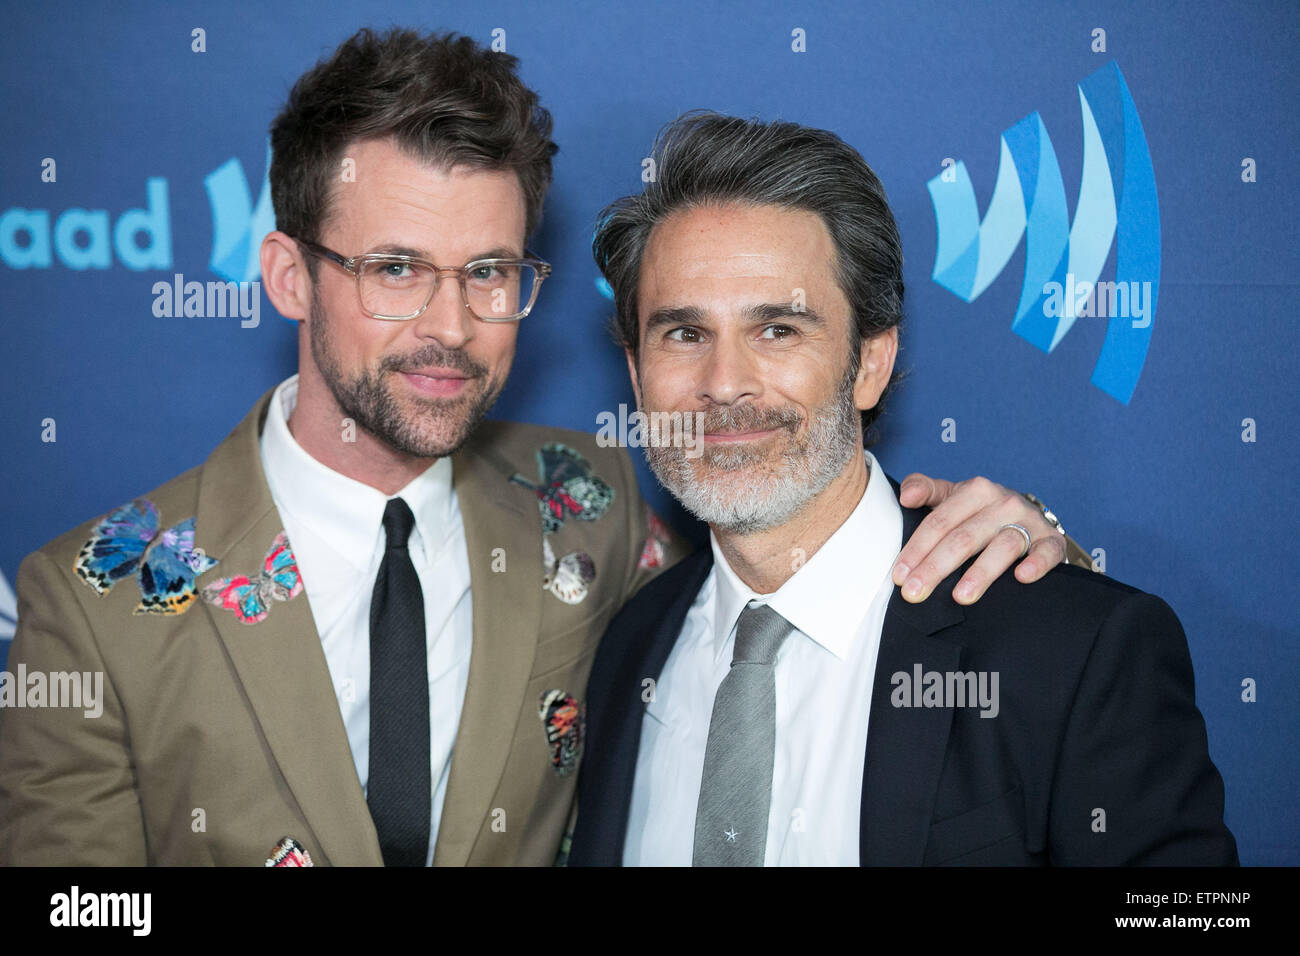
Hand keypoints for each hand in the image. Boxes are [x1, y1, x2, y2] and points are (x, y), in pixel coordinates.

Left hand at [892, 474, 1067, 604]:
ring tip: (960, 597)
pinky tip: (1022, 578)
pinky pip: (1047, 551)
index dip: (916, 550)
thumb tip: (906, 496)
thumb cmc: (981, 510)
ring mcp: (1029, 521)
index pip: (939, 522)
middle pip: (964, 538)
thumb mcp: (953, 495)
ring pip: (1002, 546)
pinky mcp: (1051, 540)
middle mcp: (1003, 502)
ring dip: (980, 573)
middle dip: (936, 568)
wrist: (1028, 515)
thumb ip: (925, 489)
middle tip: (915, 594)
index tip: (899, 577)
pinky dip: (1037, 563)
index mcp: (975, 490)